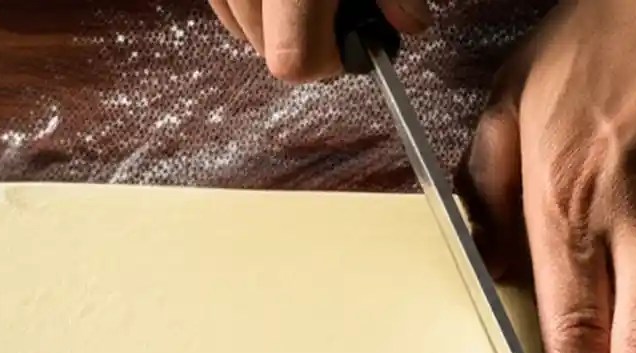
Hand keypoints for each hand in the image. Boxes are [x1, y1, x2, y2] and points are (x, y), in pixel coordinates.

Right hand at [207, 0, 431, 81]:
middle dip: (302, 42)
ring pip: (240, 28)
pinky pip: (222, 2)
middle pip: (266, 52)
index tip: (348, 42)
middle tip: (329, 11)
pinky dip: (249, 2)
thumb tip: (413, 24)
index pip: (294, 62)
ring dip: (272, 23)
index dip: (326, 63)